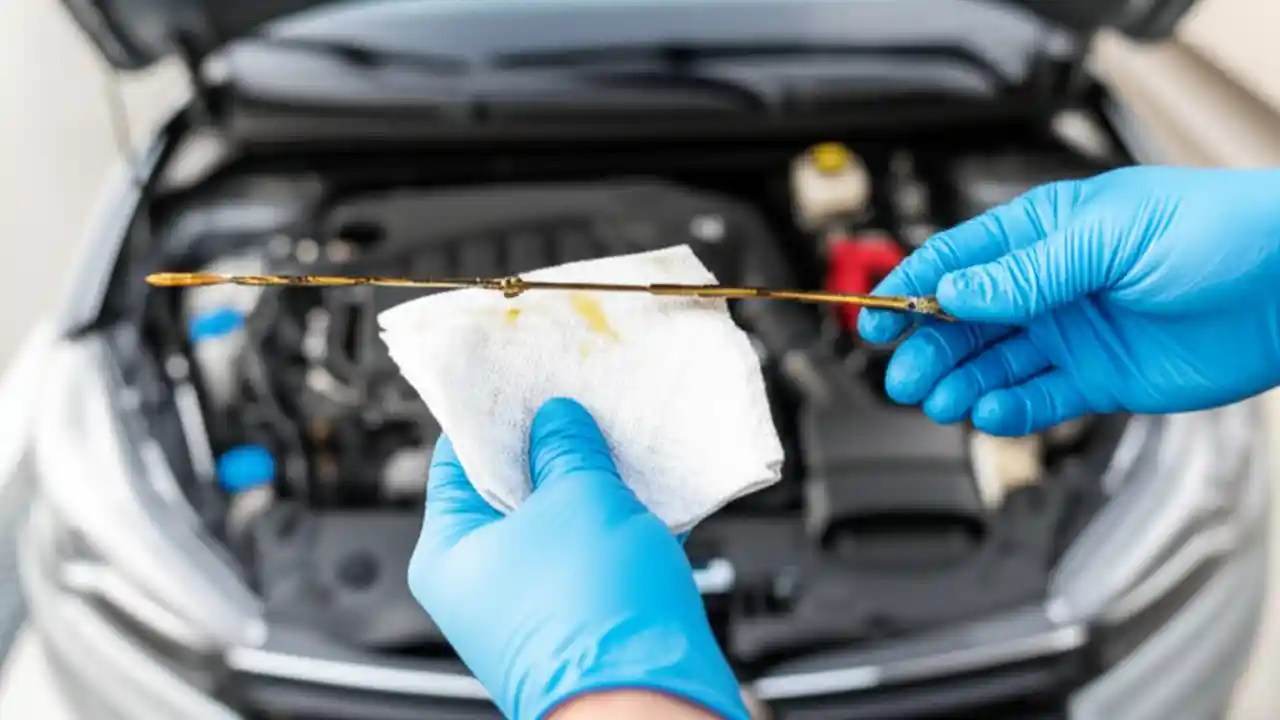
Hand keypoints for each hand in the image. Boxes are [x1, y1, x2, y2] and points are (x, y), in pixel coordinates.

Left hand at [409, 398, 745, 719]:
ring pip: (554, 519)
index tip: (522, 378)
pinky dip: (611, 519)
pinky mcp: (576, 617)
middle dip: (549, 445)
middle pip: (507, 488)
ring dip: (587, 481)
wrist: (648, 700)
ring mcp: (528, 603)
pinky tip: (643, 487)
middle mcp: (479, 583)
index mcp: (446, 552)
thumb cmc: (593, 615)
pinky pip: (588, 551)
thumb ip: (564, 446)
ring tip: (617, 439)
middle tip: (579, 403)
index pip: (455, 458)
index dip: (492, 413)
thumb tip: (557, 420)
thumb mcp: (578, 497)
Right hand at [859, 166, 1279, 434]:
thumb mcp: (1109, 236)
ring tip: (937, 399)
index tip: (877, 315)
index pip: (959, 260)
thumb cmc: (1218, 230)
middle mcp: (1049, 284)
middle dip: (928, 347)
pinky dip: (1010, 410)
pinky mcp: (1099, 379)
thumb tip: (957, 292)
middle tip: (905, 373)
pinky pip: (1039, 399)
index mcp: (1044, 232)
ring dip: (959, 382)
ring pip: (995, 364)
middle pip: (965, 320)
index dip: (912, 287)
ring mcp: (1072, 333)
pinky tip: (989, 413)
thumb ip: (1026, 273)